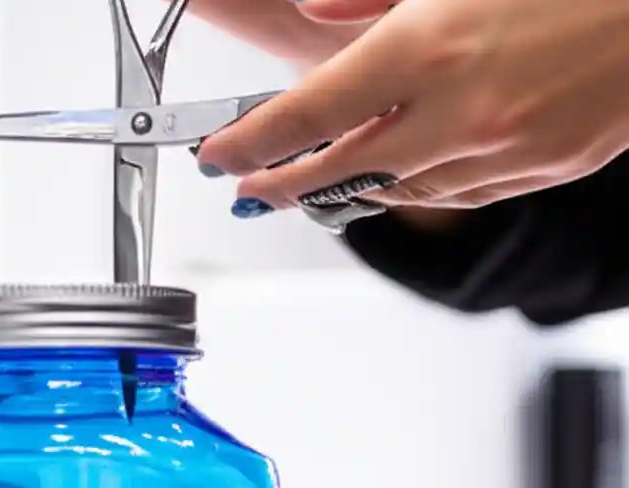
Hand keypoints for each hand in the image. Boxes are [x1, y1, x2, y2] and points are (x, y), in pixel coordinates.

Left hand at [197, 0, 628, 217]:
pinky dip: (419, 184)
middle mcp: (463, 110)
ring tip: (315, 176)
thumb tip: (308, 13)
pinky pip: (460, 193)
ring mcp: (509, 148)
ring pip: (399, 191)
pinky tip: (402, 168)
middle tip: (248, 188)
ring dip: (351, 185)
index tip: (216, 159)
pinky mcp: (550, 167)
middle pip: (340, 172)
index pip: (306, 116)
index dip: (248, 145)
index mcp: (428, 47)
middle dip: (282, 185)